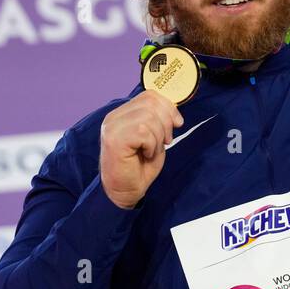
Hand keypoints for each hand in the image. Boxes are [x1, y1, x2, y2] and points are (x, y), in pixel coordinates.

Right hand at [99, 90, 183, 209]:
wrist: (124, 193)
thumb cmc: (138, 168)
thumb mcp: (153, 138)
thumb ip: (159, 121)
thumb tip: (174, 112)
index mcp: (122, 114)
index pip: (149, 95)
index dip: (168, 106)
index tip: (177, 123)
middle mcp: (114, 117)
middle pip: (151, 103)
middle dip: (166, 122)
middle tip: (165, 141)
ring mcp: (112, 127)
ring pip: (148, 117)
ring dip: (158, 137)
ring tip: (151, 150)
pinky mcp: (114, 140)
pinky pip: (143, 132)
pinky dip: (152, 145)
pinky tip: (145, 155)